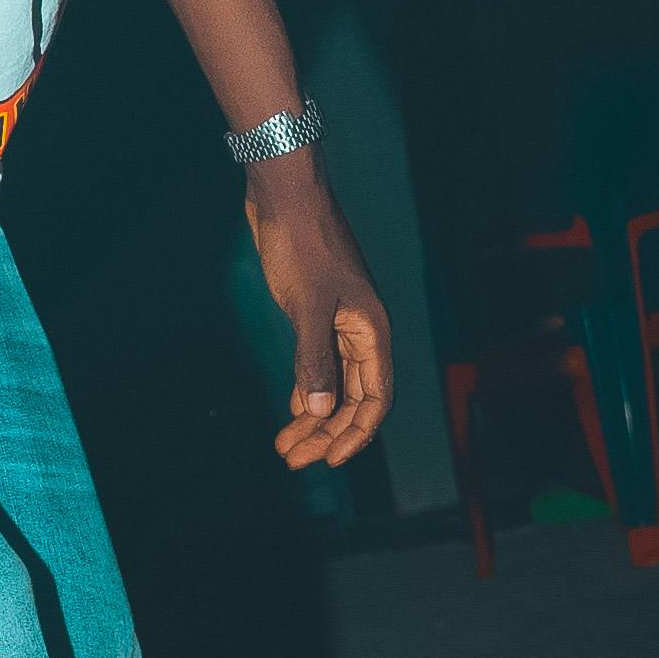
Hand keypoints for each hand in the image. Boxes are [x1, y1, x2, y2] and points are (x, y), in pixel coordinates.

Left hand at [246, 161, 392, 471]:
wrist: (284, 196)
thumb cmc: (301, 245)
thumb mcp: (307, 306)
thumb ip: (314, 359)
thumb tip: (320, 412)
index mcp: (370, 330)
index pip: (374, 397)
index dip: (355, 433)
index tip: (330, 461)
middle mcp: (359, 331)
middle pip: (351, 398)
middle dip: (325, 433)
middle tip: (293, 461)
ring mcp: (336, 322)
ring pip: (332, 384)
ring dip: (311, 417)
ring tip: (284, 447)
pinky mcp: (314, 313)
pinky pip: (317, 364)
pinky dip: (305, 390)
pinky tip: (291, 411)